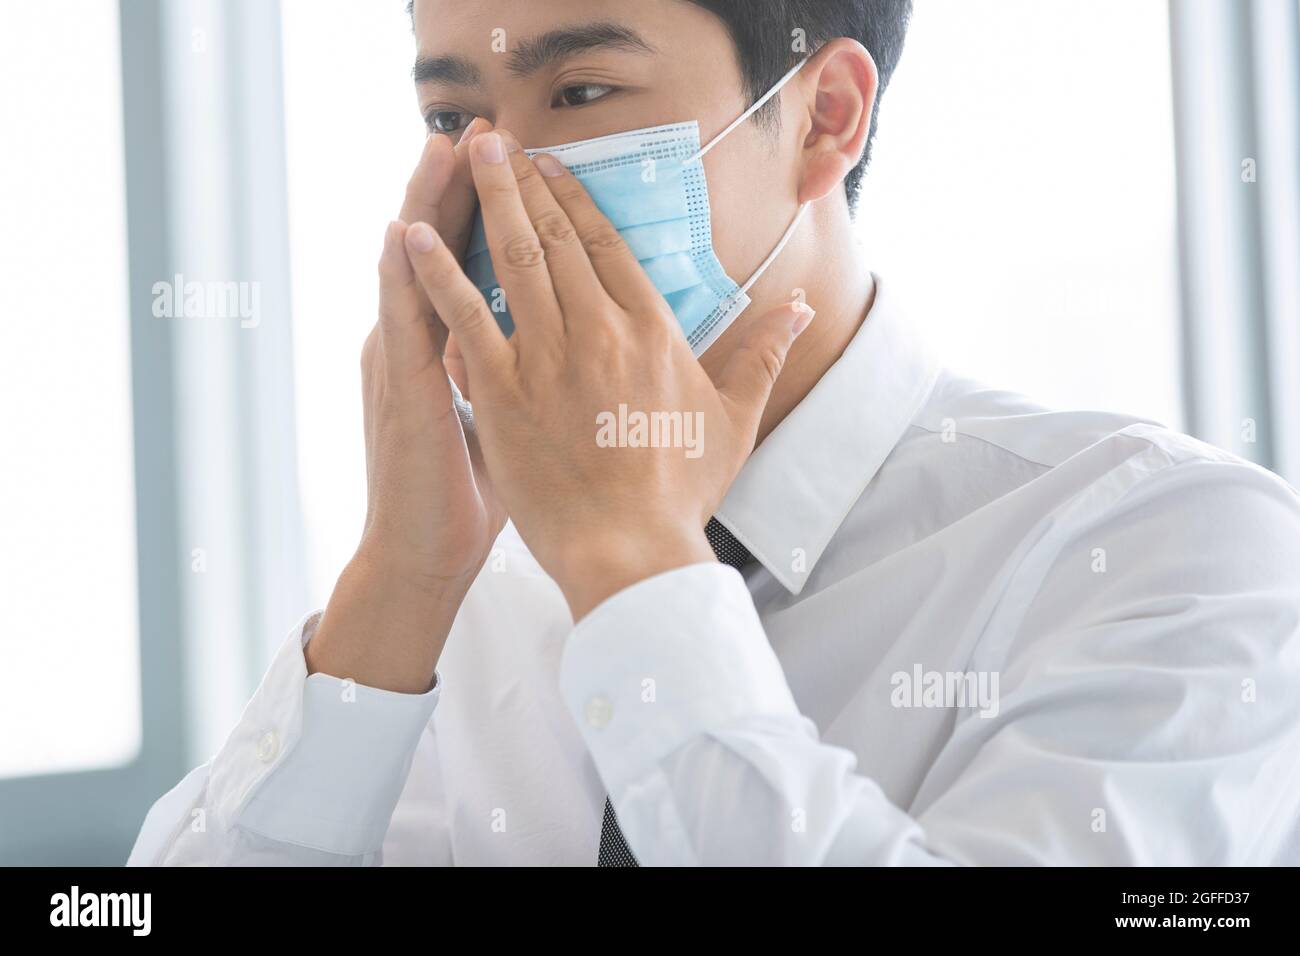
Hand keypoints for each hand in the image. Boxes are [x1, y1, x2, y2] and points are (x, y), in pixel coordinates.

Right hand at [308, 121, 504, 692]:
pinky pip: (398, 322)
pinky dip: (401, 274)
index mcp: (451, 346)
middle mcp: (422, 342)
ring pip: (413, 267)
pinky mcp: (397, 391)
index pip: (478, 264)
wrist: (425, 553)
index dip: (499, 214)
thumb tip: (565, 343)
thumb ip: (521, 370)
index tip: (527, 167)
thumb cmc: (472, 491)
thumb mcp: (505, 417)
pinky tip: (403, 231)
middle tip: (489, 132)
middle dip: (469, 188)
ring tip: (444, 150)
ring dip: (427, 207)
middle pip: (445, 248)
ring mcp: (402, 362)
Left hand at [402, 130, 813, 619]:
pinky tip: (413, 236)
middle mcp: (600, 330)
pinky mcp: (504, 392)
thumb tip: (799, 307)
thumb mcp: (734, 420)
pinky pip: (466, 318)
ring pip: (515, 260)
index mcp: (652, 332)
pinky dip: (438, 274)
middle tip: (499, 142)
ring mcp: (549, 358)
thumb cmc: (680, 494)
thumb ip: (764, 355)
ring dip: (490, 201)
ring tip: (467, 157)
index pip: (610, 246)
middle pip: (558, 238)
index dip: (577, 200)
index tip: (554, 168)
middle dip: (527, 182)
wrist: (631, 550)